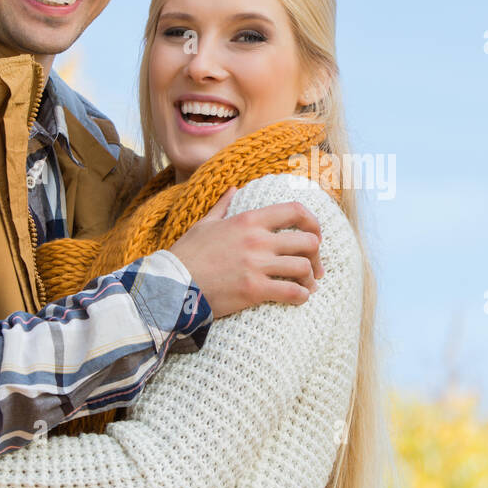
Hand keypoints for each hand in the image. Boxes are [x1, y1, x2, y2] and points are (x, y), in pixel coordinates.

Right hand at [170, 188, 324, 318]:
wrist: (171, 285)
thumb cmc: (186, 255)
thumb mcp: (204, 224)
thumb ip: (223, 206)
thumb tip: (233, 189)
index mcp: (248, 220)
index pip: (295, 211)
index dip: (313, 222)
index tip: (316, 235)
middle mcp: (257, 240)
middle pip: (307, 242)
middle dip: (316, 255)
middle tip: (315, 267)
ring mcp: (257, 265)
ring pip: (303, 267)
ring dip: (310, 279)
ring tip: (308, 286)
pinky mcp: (254, 290)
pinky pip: (292, 292)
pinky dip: (301, 296)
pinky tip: (300, 298)